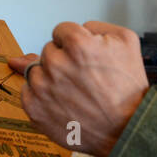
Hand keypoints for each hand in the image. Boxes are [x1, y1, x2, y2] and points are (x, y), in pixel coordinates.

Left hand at [8, 20, 149, 156]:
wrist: (127, 129)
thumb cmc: (128, 90)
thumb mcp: (126, 41)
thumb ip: (94, 27)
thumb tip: (63, 32)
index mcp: (77, 45)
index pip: (61, 31)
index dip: (75, 43)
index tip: (84, 57)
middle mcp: (56, 64)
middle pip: (49, 51)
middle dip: (63, 60)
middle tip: (83, 78)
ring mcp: (42, 87)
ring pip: (36, 71)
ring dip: (50, 78)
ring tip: (74, 93)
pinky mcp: (34, 108)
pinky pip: (28, 92)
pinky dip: (41, 97)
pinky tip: (61, 103)